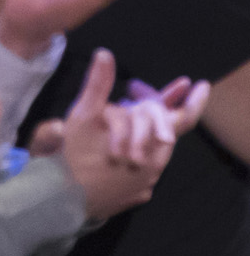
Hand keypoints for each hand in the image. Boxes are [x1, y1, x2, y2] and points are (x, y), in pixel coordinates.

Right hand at [31, 47, 208, 222]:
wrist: (59, 201)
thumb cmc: (72, 156)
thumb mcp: (83, 114)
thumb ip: (98, 84)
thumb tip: (105, 54)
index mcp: (149, 146)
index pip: (180, 119)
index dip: (190, 100)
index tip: (196, 84)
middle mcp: (154, 168)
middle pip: (164, 136)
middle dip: (153, 114)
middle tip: (136, 95)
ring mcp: (144, 186)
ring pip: (153, 156)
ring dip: (142, 139)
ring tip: (123, 127)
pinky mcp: (133, 198)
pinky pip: (141, 176)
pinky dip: (134, 160)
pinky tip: (117, 156)